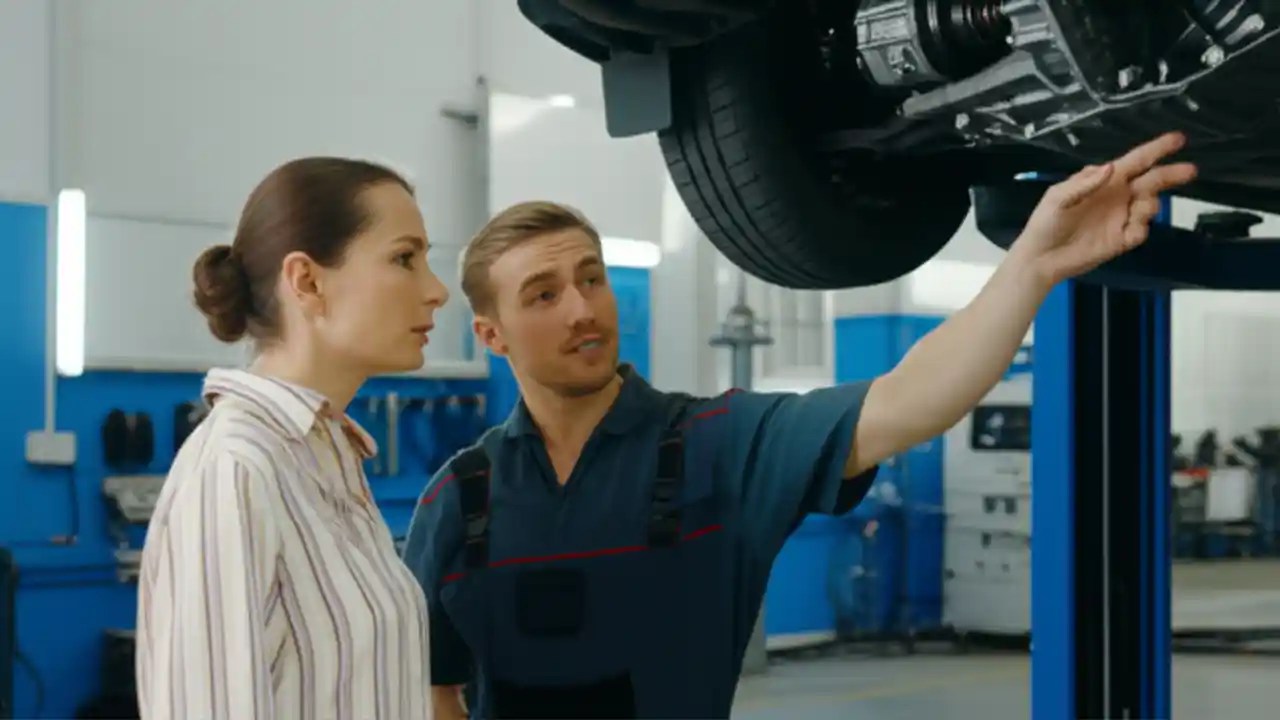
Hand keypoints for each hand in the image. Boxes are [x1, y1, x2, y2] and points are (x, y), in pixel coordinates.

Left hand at [1010, 131, 1198, 284]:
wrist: (1041, 258)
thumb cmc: (1046, 223)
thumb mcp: (1058, 199)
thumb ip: (1083, 184)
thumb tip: (1110, 167)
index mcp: (1104, 180)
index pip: (1136, 161)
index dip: (1157, 149)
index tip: (1179, 139)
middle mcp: (1118, 196)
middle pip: (1152, 180)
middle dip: (1171, 174)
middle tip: (1190, 170)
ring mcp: (1122, 217)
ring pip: (1150, 205)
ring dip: (1149, 205)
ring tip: (1137, 210)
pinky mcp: (1121, 240)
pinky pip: (1141, 231)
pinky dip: (1139, 229)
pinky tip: (1127, 233)